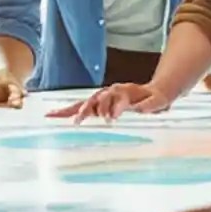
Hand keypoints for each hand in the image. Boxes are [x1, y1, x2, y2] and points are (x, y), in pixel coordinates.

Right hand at [46, 83, 172, 123]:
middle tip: (79, 119)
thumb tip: (140, 108)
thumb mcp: (158, 101)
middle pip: (95, 99)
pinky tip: (52, 115)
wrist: (153, 93)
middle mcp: (110, 92)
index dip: (112, 107)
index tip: (111, 118)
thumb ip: (150, 105)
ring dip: (73, 110)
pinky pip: (81, 107)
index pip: (115, 98)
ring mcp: (103, 98)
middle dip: (86, 108)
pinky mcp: (98, 105)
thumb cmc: (155, 99)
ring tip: (54, 115)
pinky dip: (67, 111)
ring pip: (86, 102)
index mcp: (124, 92)